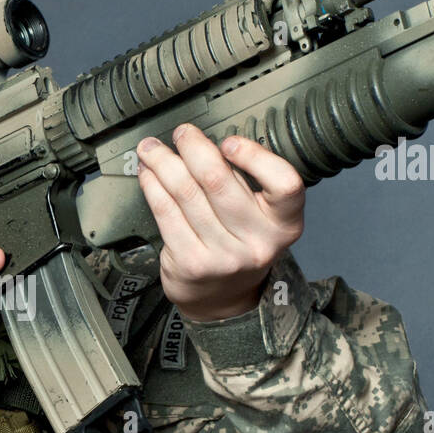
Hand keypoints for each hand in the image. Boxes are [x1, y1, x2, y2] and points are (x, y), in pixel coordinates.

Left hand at [136, 125, 304, 321]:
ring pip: (186, 194)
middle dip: (193, 148)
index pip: (285, 184)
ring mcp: (223, 256)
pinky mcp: (191, 262)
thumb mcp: (258, 219)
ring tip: (152, 149)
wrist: (221, 298)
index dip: (255, 157)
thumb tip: (204, 144)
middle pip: (219, 182)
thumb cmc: (238, 245)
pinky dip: (153, 187)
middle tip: (181, 133)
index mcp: (284, 225)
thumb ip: (242, 184)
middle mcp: (257, 242)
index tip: (229, 142)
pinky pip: (166, 213)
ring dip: (163, 163)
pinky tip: (148, 174)